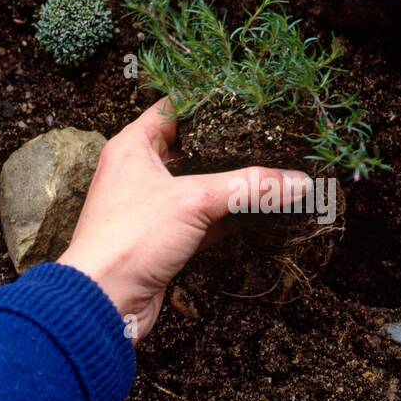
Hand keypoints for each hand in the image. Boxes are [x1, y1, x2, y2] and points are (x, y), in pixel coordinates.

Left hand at [59, 99, 311, 341]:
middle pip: (192, 149)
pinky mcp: (164, 239)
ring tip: (272, 170)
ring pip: (200, 187)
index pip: (174, 109)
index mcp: (133, 146)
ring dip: (232, 184)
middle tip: (269, 135)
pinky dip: (229, 217)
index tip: (246, 99)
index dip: (208, 102)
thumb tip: (297, 181)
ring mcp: (152, 207)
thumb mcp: (194, 200)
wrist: (103, 301)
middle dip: (229, 146)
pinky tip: (259, 213)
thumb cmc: (129, 238)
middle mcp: (140, 172)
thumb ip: (248, 186)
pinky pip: (204, 220)